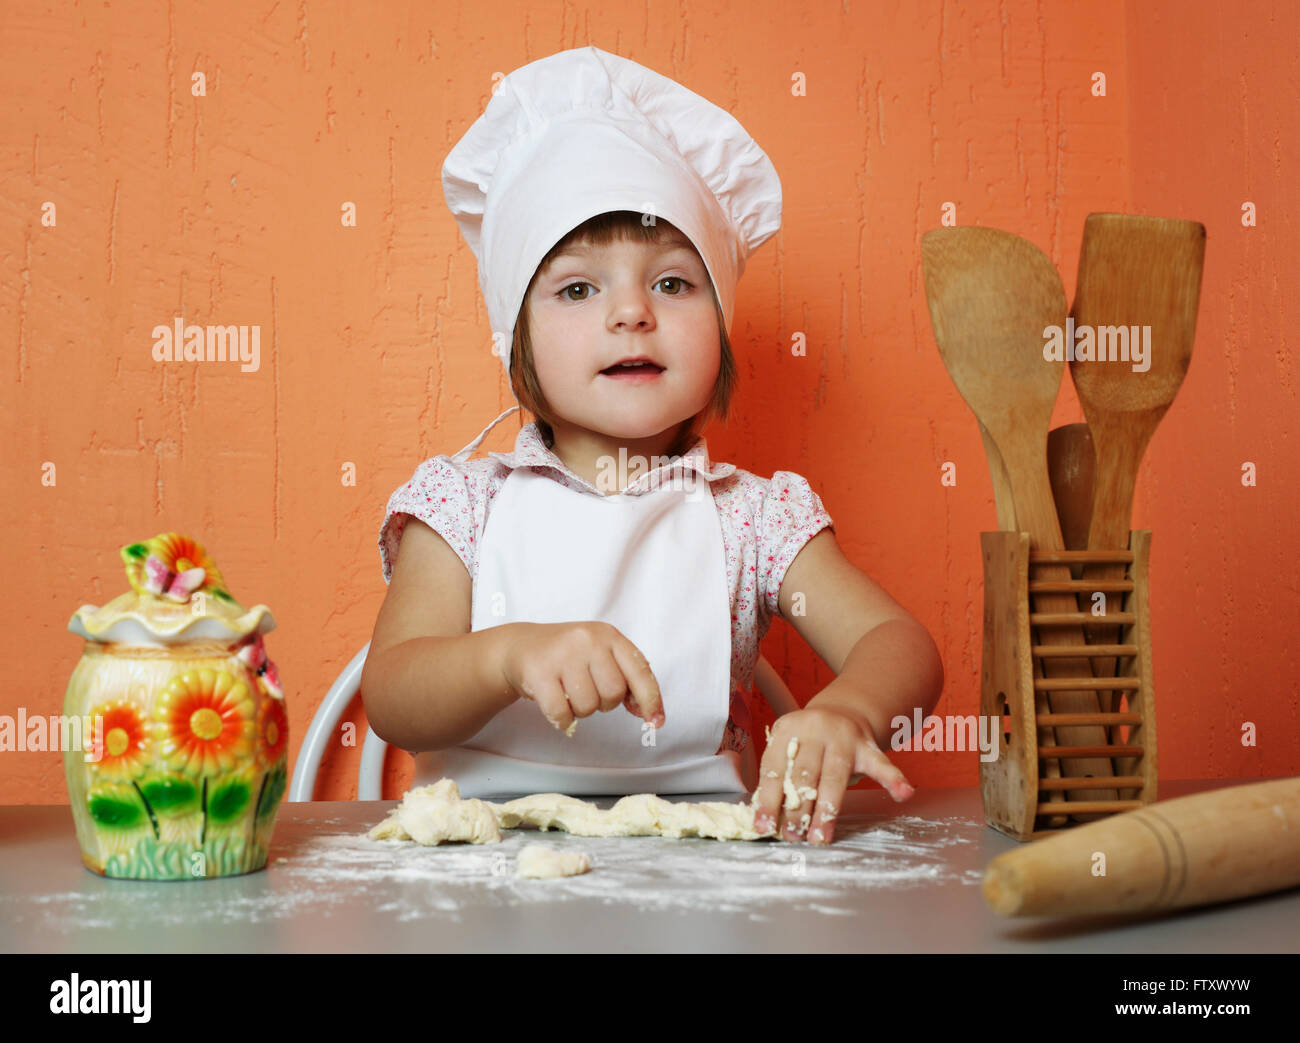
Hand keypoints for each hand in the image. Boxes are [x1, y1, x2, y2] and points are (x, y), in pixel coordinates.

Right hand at [500, 621, 664, 734]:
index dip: (651, 700)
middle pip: (614, 694)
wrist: (521, 646)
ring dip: (580, 710)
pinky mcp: (539, 672)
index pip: (640, 671)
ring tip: (568, 692)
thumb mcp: (600, 656)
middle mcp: (588, 640)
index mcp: (609, 635)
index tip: (656, 722)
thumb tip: (647, 713)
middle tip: (587, 690)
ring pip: (588, 707)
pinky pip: (563, 715)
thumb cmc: (569, 657)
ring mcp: (562, 654)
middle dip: (603, 703)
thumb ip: (626, 679)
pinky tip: (554, 702)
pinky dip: (562, 719)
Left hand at [752, 704, 913, 843]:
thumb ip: (779, 778)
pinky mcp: (868, 747)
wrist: (843, 711)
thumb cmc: (808, 741)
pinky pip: (882, 765)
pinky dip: (894, 779)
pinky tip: (903, 794)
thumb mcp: (788, 747)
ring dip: (827, 811)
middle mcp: (816, 730)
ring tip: (819, 837)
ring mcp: (845, 738)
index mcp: (789, 729)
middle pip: (805, 775)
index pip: (775, 769)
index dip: (768, 800)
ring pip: (835, 778)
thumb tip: (765, 820)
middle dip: (797, 810)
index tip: (763, 827)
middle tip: (792, 837)